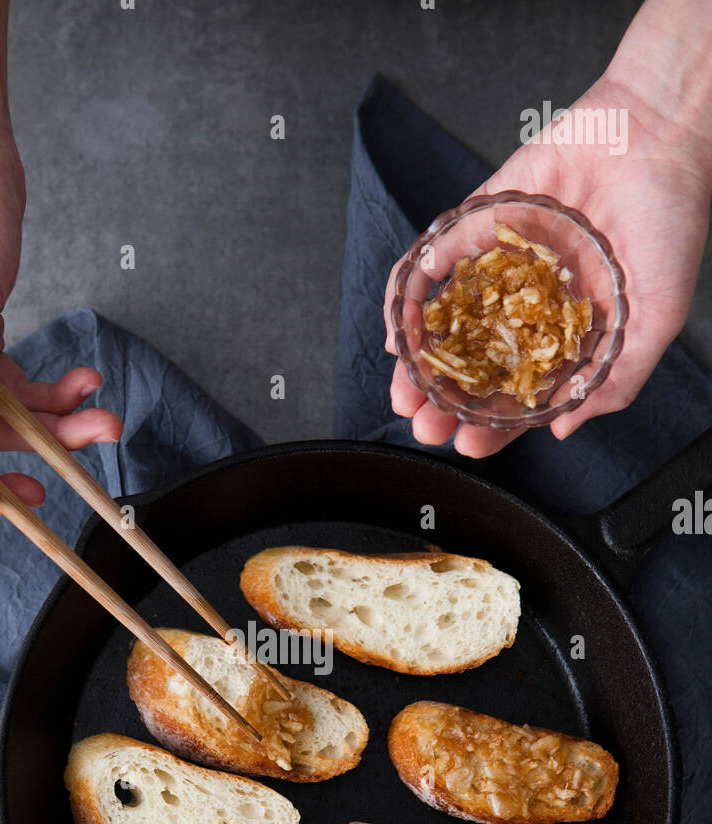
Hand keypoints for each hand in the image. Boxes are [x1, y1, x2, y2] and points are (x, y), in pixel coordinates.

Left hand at [383, 72, 711, 458]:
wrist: (660, 130)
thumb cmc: (670, 219)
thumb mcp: (655, 318)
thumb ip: (614, 379)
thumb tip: (564, 429)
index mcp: (570, 332)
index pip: (521, 392)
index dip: (494, 425)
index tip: (469, 446)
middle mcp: (531, 302)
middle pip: (476, 363)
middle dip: (444, 400)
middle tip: (424, 425)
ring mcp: (503, 263)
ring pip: (450, 320)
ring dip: (420, 357)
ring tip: (403, 388)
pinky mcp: (481, 218)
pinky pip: (436, 258)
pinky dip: (412, 289)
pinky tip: (400, 319)